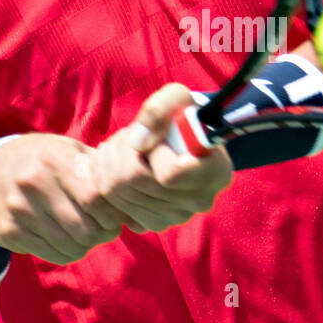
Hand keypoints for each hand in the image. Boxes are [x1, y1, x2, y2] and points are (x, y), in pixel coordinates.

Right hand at [0, 133, 126, 264]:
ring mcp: (17, 209)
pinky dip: (66, 253)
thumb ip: (100, 168)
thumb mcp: (69, 151)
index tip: (118, 217)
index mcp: (54, 160)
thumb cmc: (44, 160)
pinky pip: (51, 255)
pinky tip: (66, 240)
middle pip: (85, 228)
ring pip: (70, 246)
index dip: (113, 215)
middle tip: (105, 230)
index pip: (96, 199)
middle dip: (103, 235)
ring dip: (86, 246)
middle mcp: (32, 183)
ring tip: (87, 235)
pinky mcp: (6, 231)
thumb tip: (135, 192)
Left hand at [88, 83, 232, 233]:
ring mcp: (175, 217)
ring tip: (122, 147)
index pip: (170, 173)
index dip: (154, 150)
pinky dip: (107, 182)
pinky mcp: (153, 224)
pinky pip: (115, 207)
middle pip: (135, 183)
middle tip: (128, 136)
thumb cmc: (184, 116)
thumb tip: (138, 143)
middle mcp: (198, 202)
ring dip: (110, 163)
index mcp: (215, 173)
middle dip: (121, 150)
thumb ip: (159, 110)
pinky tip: (118, 166)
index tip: (159, 137)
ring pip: (119, 194)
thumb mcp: (177, 98)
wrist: (185, 138)